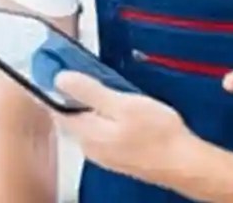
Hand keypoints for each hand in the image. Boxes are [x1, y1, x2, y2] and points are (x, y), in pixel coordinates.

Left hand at [53, 71, 199, 185]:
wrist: (183, 163)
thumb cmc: (159, 135)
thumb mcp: (123, 104)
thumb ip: (90, 92)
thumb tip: (61, 79)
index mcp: (87, 133)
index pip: (54, 108)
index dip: (49, 87)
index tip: (50, 69)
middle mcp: (90, 147)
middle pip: (68, 117)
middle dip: (68, 95)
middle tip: (73, 71)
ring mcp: (103, 153)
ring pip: (85, 124)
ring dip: (85, 105)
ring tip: (94, 85)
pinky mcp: (117, 155)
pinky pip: (98, 132)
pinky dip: (99, 116)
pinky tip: (114, 108)